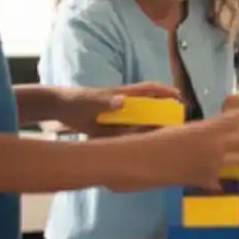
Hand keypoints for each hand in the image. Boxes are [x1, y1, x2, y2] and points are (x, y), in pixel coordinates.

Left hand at [56, 83, 181, 136]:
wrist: (60, 111)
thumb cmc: (76, 101)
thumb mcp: (89, 101)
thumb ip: (105, 101)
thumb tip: (122, 100)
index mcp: (123, 95)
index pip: (148, 90)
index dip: (164, 91)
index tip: (178, 97)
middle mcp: (125, 105)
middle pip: (150, 107)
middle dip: (166, 113)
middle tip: (179, 125)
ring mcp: (120, 117)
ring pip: (142, 122)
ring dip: (154, 128)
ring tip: (167, 139)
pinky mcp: (113, 129)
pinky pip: (131, 134)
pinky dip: (139, 139)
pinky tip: (144, 149)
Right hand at [143, 99, 238, 191]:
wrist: (147, 161)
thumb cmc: (162, 138)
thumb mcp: (188, 127)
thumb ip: (210, 126)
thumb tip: (222, 124)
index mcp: (212, 128)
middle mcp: (219, 146)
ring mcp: (216, 165)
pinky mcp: (208, 181)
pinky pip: (226, 180)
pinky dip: (225, 179)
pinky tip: (223, 177)